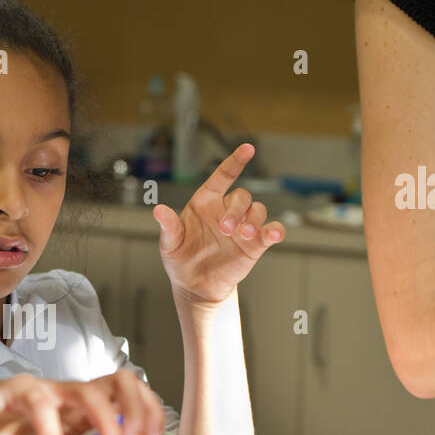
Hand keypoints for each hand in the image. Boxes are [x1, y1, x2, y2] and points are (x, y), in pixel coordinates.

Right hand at [0, 370, 165, 434]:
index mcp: (86, 415)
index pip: (131, 399)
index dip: (151, 416)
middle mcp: (72, 398)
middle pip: (120, 383)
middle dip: (139, 412)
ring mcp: (47, 392)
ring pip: (87, 391)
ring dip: (107, 421)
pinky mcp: (16, 392)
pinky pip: (40, 404)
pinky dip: (53, 431)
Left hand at [153, 144, 283, 309]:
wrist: (195, 285)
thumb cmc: (181, 259)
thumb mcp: (169, 244)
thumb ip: (168, 227)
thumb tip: (158, 211)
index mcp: (205, 203)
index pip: (223, 176)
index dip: (235, 162)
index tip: (248, 149)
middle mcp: (226, 211)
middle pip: (241, 197)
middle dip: (236, 210)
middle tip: (226, 229)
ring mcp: (242, 227)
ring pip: (258, 211)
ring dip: (253, 220)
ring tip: (243, 235)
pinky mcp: (255, 244)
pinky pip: (271, 231)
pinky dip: (275, 231)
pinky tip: (273, 234)